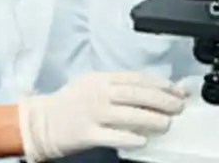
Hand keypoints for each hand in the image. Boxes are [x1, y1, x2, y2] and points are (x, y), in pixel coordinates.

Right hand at [18, 71, 187, 161]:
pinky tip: (143, 140)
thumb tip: (153, 90)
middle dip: (163, 100)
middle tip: (179, 107)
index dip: (161, 84)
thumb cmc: (70, 103)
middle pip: (137, 94)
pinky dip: (130, 137)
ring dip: (152, 119)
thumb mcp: (93, 84)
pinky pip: (112, 136)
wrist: (40, 122)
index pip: (138, 78)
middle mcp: (98, 94)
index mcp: (102, 79)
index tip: (177, 90)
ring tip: (167, 124)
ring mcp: (92, 114)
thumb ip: (119, 86)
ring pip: (129, 115)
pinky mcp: (86, 134)